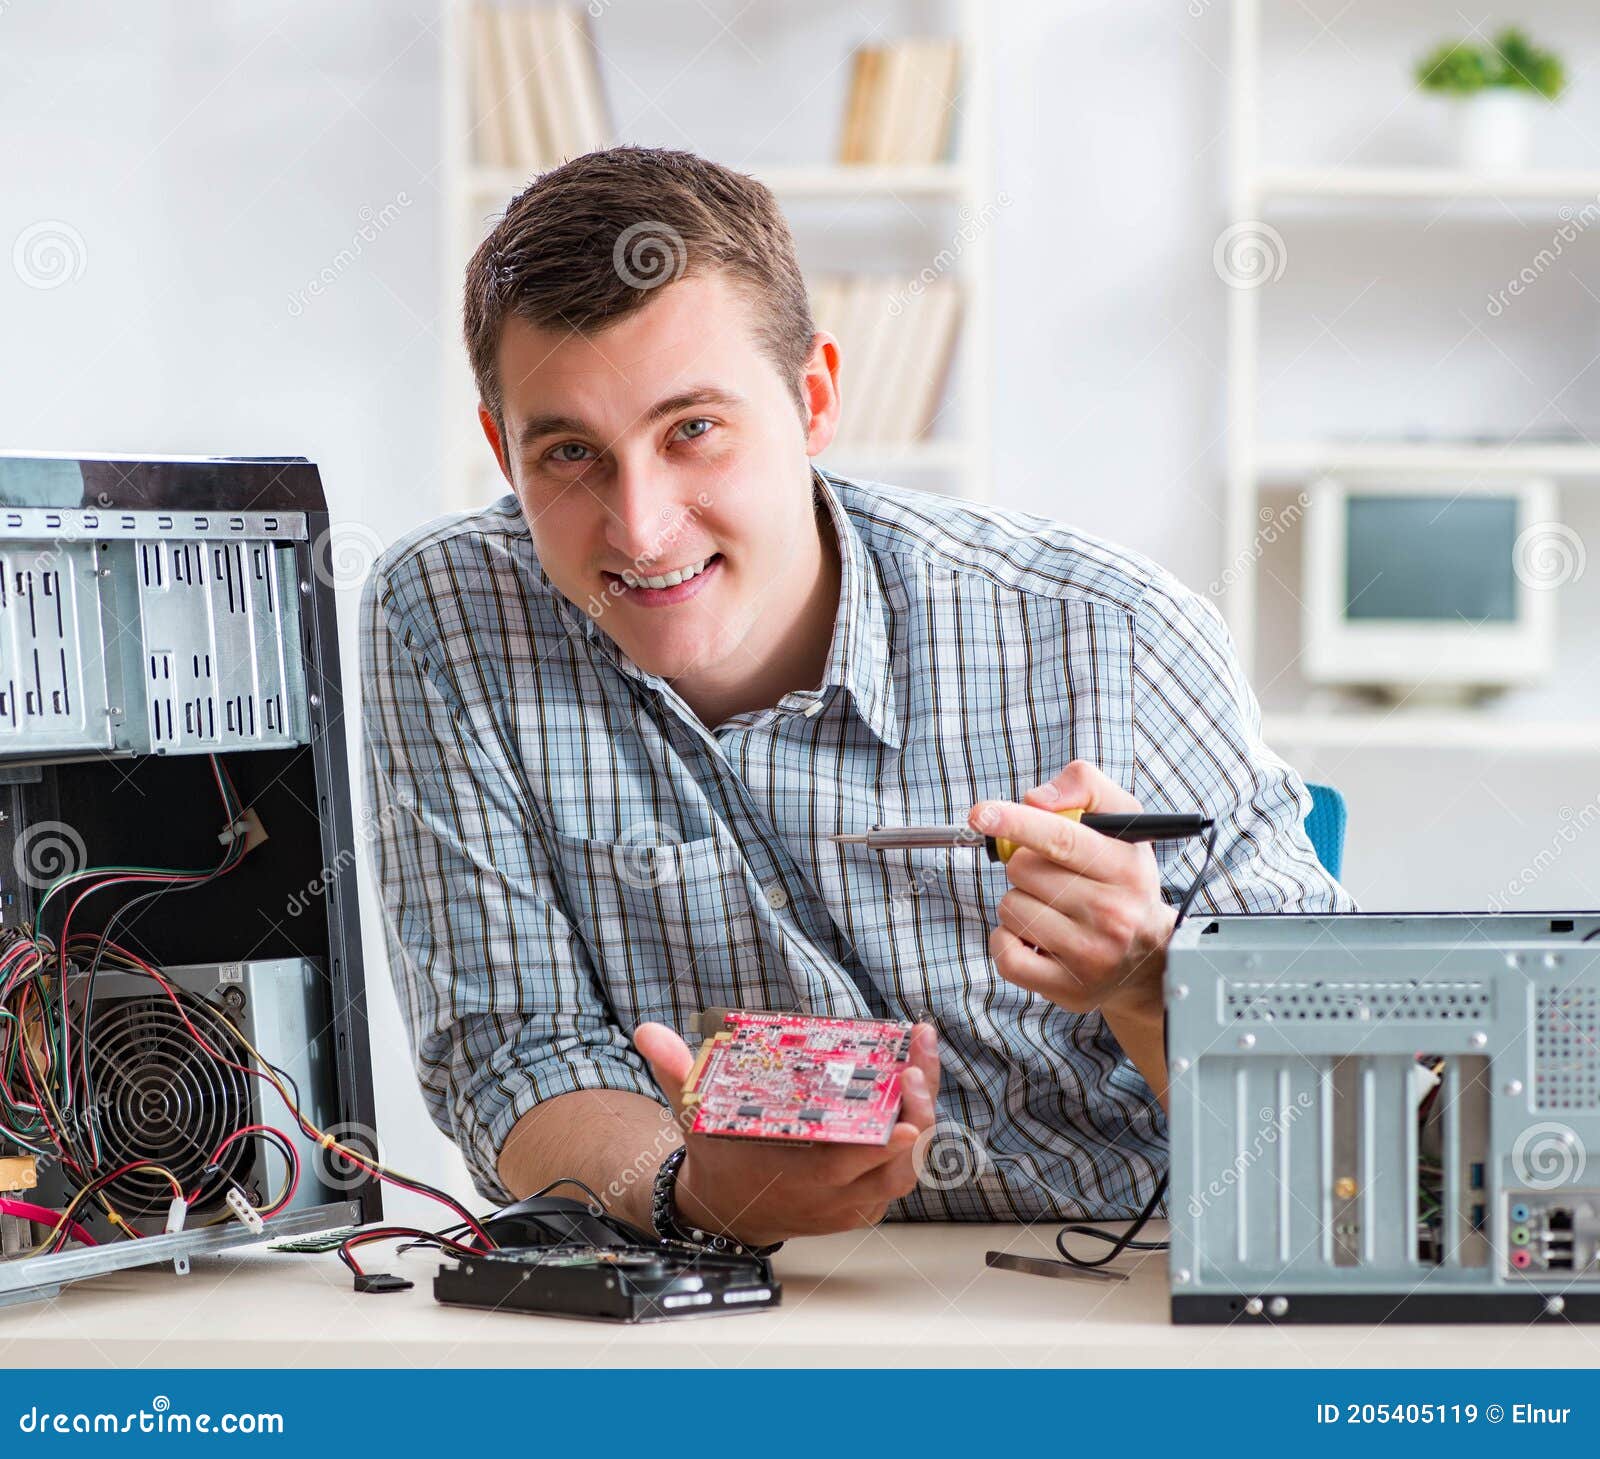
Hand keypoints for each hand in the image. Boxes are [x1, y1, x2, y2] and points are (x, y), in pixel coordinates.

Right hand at [631, 1020, 940, 1246]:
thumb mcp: (695, 1119)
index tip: (906, 1119)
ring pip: (909, 1164)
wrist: (728, 1210)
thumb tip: (649, 1032)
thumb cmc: (719, 1161)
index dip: (884, 1146)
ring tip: (923, 1061)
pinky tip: (919, 1080)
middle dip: (917, 1113)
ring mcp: (857, 1199)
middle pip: (897, 1162)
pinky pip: (903, 1163)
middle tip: (916, 1067)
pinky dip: (916, 1126)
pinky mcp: (868, 1193)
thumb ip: (678, 1074)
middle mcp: (837, 1198)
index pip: (852, 1169)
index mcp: (800, 1183)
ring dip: (923, 1113)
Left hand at [971, 760, 1175, 1018]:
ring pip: (1010, 909)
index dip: (1015, 821)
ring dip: (1020, 902)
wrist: (1151, 957)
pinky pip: (1005, 953)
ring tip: (1053, 908)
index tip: (981, 813)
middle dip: (1024, 865)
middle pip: (1023, 871)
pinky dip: (1008, 939)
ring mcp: (1091, 956)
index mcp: (1126, 867)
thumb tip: (1034, 800)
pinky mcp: (1069, 989)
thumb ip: (1084, 787)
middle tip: (1053, 876)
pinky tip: (1035, 936)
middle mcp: (1113, 914)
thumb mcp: (1122, 820)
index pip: (1061, 837)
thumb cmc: (1123, 879)